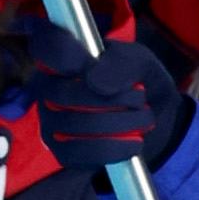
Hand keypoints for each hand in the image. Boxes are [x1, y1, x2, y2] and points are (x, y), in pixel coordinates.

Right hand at [28, 32, 186, 168]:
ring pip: (72, 125)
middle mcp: (47, 84)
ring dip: (119, 122)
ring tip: (144, 117)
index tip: (93, 61)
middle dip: (112, 98)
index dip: (67, 54)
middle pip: (63, 94)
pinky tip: (134, 143)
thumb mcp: (140, 62)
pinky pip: (77, 153)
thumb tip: (95, 82)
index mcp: (62, 52)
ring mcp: (49, 119)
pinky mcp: (60, 149)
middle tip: (141, 97)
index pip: (46, 46)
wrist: (152, 114)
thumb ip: (121, 64)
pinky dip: (112, 149)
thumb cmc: (136, 79)